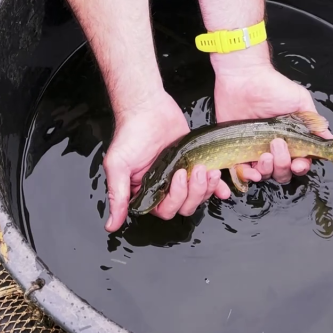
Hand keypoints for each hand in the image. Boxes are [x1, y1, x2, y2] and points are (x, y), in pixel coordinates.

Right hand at [103, 90, 229, 231]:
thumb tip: (110, 226)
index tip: (177, 176)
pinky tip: (222, 184)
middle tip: (195, 170)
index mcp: (144, 191)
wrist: (148, 106)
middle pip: (183, 206)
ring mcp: (180, 176)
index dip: (174, 200)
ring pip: (197, 197)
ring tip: (207, 168)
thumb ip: (117, 195)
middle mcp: (162, 187)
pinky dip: (217, 187)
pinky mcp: (194, 163)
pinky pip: (209, 183)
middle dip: (193, 192)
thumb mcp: (118, 165)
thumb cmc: (130, 133)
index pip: (163, 211)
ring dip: (206, 187)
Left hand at [212, 43, 332, 186]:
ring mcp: (254, 150)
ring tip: (264, 154)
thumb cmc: (273, 87)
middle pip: (283, 171)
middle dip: (283, 164)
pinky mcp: (236, 150)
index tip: (299, 163)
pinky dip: (247, 175)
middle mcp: (274, 147)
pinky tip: (250, 168)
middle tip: (278, 144)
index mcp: (291, 139)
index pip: (300, 162)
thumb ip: (314, 123)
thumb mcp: (300, 102)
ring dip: (267, 169)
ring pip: (265, 174)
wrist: (244, 77)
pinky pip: (242, 171)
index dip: (300, 167)